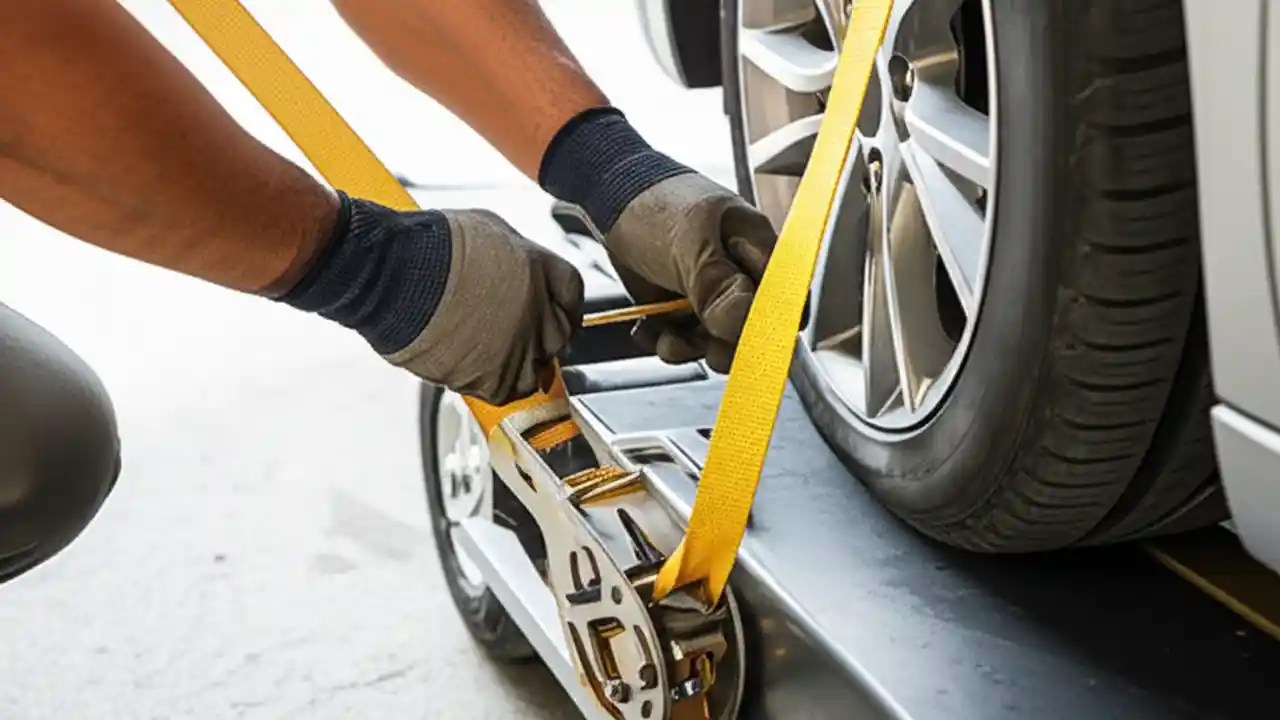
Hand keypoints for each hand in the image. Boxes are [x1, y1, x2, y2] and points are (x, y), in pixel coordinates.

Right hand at [384, 210, 583, 403]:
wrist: (401, 276)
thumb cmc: (432, 246)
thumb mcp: (486, 228)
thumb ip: (510, 252)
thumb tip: (507, 263)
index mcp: (541, 269)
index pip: (571, 294)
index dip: (561, 304)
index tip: (555, 312)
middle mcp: (540, 311)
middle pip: (558, 334)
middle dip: (541, 336)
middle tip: (516, 335)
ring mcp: (521, 347)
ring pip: (536, 369)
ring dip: (517, 365)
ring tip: (488, 355)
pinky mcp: (495, 378)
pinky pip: (506, 391)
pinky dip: (491, 385)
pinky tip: (472, 369)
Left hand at [604, 172, 776, 371]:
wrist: (607, 198)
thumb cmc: (655, 206)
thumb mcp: (689, 244)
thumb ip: (717, 285)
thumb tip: (741, 324)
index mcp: (755, 248)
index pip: (784, 299)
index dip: (771, 327)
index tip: (747, 344)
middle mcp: (736, 274)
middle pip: (748, 329)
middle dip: (724, 346)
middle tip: (704, 347)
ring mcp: (706, 292)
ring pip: (711, 340)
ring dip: (686, 347)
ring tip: (664, 337)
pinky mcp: (677, 305)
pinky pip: (679, 338)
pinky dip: (662, 341)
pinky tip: (648, 328)